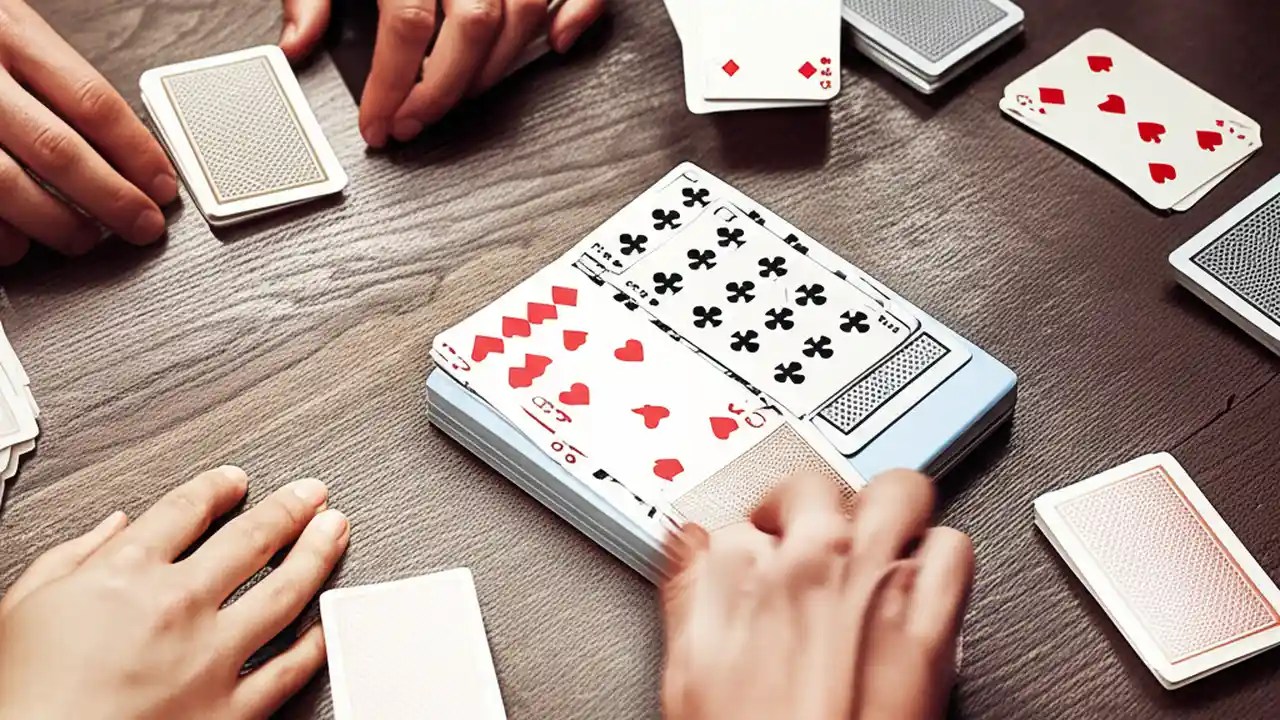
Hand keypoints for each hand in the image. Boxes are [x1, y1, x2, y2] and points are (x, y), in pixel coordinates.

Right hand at [0, 0, 175, 265]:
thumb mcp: (10, 35)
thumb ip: (56, 84)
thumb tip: (125, 153)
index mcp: (9, 35)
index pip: (92, 101)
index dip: (137, 152)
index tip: (162, 186)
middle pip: (57, 149)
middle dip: (110, 198)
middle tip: (140, 225)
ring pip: (8, 185)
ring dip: (56, 223)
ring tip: (84, 238)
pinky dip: (0, 236)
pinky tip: (18, 243)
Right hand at [0, 466, 349, 719]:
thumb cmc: (20, 698)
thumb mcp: (21, 610)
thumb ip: (71, 559)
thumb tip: (111, 527)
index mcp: (124, 575)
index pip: (185, 510)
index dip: (216, 488)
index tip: (234, 481)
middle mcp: (177, 607)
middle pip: (250, 539)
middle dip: (288, 508)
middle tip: (311, 494)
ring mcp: (210, 658)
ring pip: (285, 591)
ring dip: (317, 553)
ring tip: (334, 530)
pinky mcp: (230, 710)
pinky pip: (288, 670)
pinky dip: (315, 643)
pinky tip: (326, 622)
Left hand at [278, 0, 605, 146]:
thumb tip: (298, 44)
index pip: (406, 26)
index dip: (393, 86)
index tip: (379, 123)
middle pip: (472, 29)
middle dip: (443, 93)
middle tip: (414, 123)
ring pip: (523, 15)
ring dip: (494, 71)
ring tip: (459, 97)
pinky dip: (582, 10)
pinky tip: (557, 43)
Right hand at [660, 470, 973, 719]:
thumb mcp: (688, 674)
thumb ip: (689, 594)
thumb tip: (689, 545)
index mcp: (743, 571)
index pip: (742, 517)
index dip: (751, 541)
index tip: (757, 559)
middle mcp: (815, 560)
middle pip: (815, 483)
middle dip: (811, 504)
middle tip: (809, 539)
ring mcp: (880, 583)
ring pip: (896, 492)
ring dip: (883, 514)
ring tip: (872, 545)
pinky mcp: (934, 622)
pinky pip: (954, 550)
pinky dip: (940, 556)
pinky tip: (919, 581)